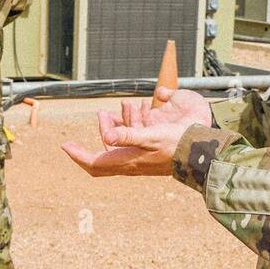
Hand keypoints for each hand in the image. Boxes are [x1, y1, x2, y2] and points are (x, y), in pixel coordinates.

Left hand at [60, 88, 211, 176]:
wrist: (204, 151)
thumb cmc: (177, 144)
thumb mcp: (150, 136)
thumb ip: (127, 135)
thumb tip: (106, 135)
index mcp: (127, 161)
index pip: (95, 163)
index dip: (78, 155)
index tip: (65, 145)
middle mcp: (132, 162)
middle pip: (106, 152)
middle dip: (103, 130)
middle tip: (103, 113)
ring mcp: (143, 157)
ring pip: (123, 142)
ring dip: (120, 122)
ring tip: (127, 105)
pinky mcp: (153, 150)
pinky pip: (137, 138)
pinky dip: (135, 123)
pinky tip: (142, 109)